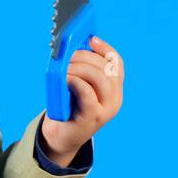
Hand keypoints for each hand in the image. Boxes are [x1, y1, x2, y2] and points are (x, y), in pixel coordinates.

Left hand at [41, 35, 123, 162]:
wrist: (61, 138)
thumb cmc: (68, 108)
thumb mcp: (77, 86)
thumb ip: (81, 71)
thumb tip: (75, 47)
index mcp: (114, 90)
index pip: (116, 63)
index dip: (105, 49)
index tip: (91, 39)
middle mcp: (115, 99)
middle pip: (107, 68)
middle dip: (86, 57)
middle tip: (68, 55)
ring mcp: (106, 110)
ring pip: (100, 78)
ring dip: (80, 68)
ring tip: (64, 68)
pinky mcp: (93, 118)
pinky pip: (87, 93)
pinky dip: (76, 82)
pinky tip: (66, 79)